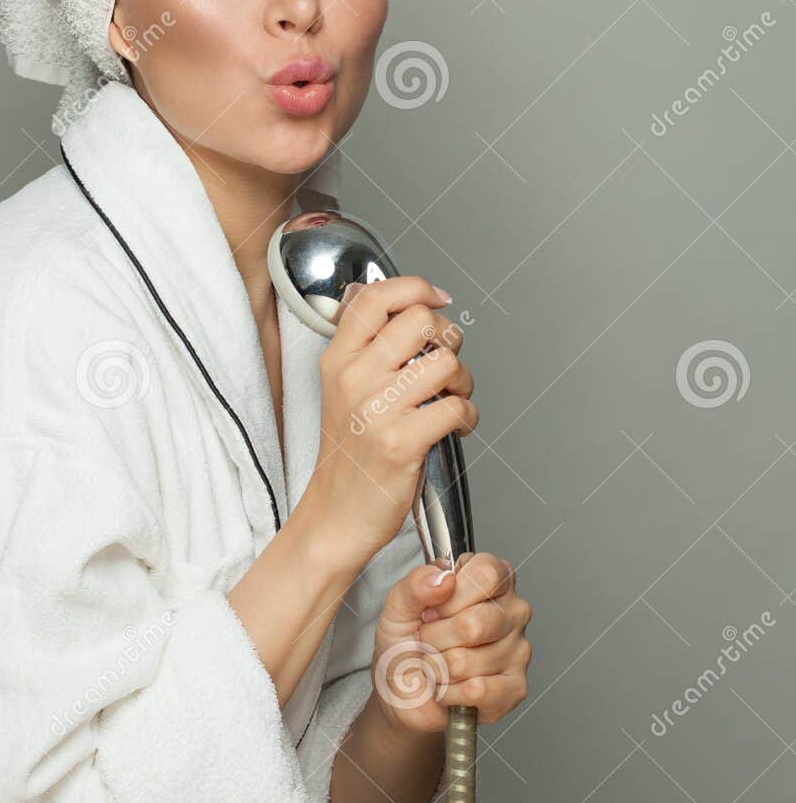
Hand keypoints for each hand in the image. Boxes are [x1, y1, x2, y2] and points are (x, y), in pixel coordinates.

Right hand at [305, 276, 477, 564]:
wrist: (336, 514)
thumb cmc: (351, 454)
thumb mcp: (345, 389)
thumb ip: (373, 350)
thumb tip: (419, 311)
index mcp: (338, 359)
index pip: (375, 298)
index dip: (415, 288)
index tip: (437, 298)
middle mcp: (353, 379)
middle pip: (420, 321)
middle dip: (448, 339)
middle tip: (443, 365)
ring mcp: (376, 411)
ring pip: (446, 363)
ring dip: (463, 382)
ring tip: (451, 399)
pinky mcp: (400, 444)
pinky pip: (456, 409)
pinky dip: (467, 418)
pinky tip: (455, 428)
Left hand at [370, 552, 532, 733]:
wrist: (403, 691)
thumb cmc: (406, 643)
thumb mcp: (398, 606)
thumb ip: (415, 584)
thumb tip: (444, 578)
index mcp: (491, 580)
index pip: (486, 574)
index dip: (450, 597)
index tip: (431, 610)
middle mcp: (512, 610)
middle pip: (474, 623)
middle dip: (435, 638)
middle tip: (428, 639)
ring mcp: (518, 649)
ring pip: (467, 661)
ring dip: (438, 667)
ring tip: (438, 663)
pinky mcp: (516, 687)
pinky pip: (477, 690)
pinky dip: (449, 692)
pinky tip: (450, 686)